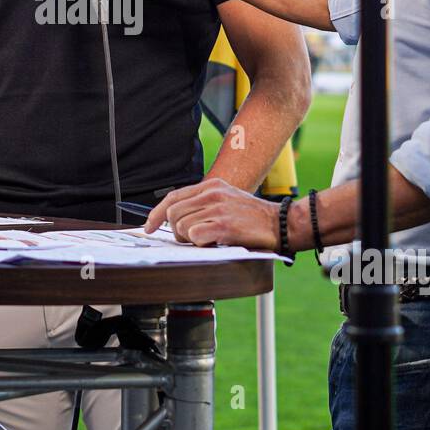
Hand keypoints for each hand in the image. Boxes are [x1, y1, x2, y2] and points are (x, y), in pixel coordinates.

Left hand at [144, 178, 279, 250]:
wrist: (281, 223)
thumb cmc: (253, 217)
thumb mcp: (226, 200)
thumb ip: (204, 204)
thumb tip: (177, 219)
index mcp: (211, 185)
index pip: (173, 196)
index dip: (156, 213)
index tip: (149, 226)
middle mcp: (212, 193)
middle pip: (173, 213)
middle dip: (176, 231)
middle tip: (192, 238)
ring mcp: (217, 208)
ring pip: (182, 227)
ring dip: (190, 239)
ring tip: (209, 240)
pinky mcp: (224, 225)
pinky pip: (195, 236)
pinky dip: (200, 244)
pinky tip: (214, 243)